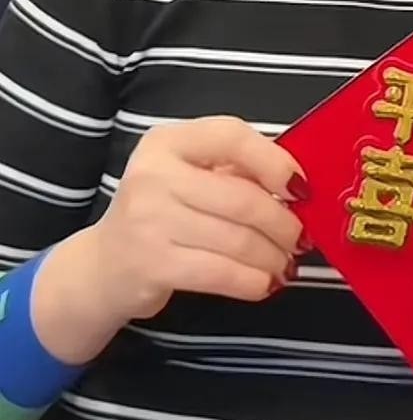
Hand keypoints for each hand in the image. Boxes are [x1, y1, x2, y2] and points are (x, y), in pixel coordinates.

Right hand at [33, 117, 305, 364]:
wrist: (104, 266)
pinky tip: (265, 283)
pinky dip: (252, 281)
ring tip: (286, 263)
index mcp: (167, 141)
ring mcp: (149, 220)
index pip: (231, 136)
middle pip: (241, 197)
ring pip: (236, 240)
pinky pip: (220, 273)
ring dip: (273, 256)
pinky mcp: (152, 265)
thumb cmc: (161, 213)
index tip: (300, 188)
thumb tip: (297, 189)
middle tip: (301, 238)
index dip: (274, 161)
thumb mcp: (189, 177)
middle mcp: (153, 174)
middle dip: (283, 223)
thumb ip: (234, 172)